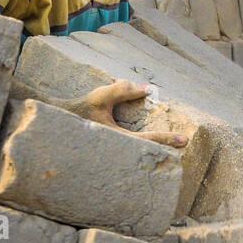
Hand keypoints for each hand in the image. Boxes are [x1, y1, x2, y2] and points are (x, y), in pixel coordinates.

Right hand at [65, 80, 187, 147]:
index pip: (147, 141)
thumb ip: (122, 90)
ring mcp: (114, 151)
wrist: (58, 119)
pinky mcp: (111, 148)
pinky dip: (142, 144)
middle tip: (184, 143)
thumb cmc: (79, 109)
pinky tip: (147, 140)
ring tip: (170, 142)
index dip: (166, 139)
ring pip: (140, 151)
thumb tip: (147, 90)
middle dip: (165, 148)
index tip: (183, 140)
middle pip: (147, 152)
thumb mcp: (100, 96)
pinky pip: (132, 148)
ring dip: (154, 146)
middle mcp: (117, 149)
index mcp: (116, 139)